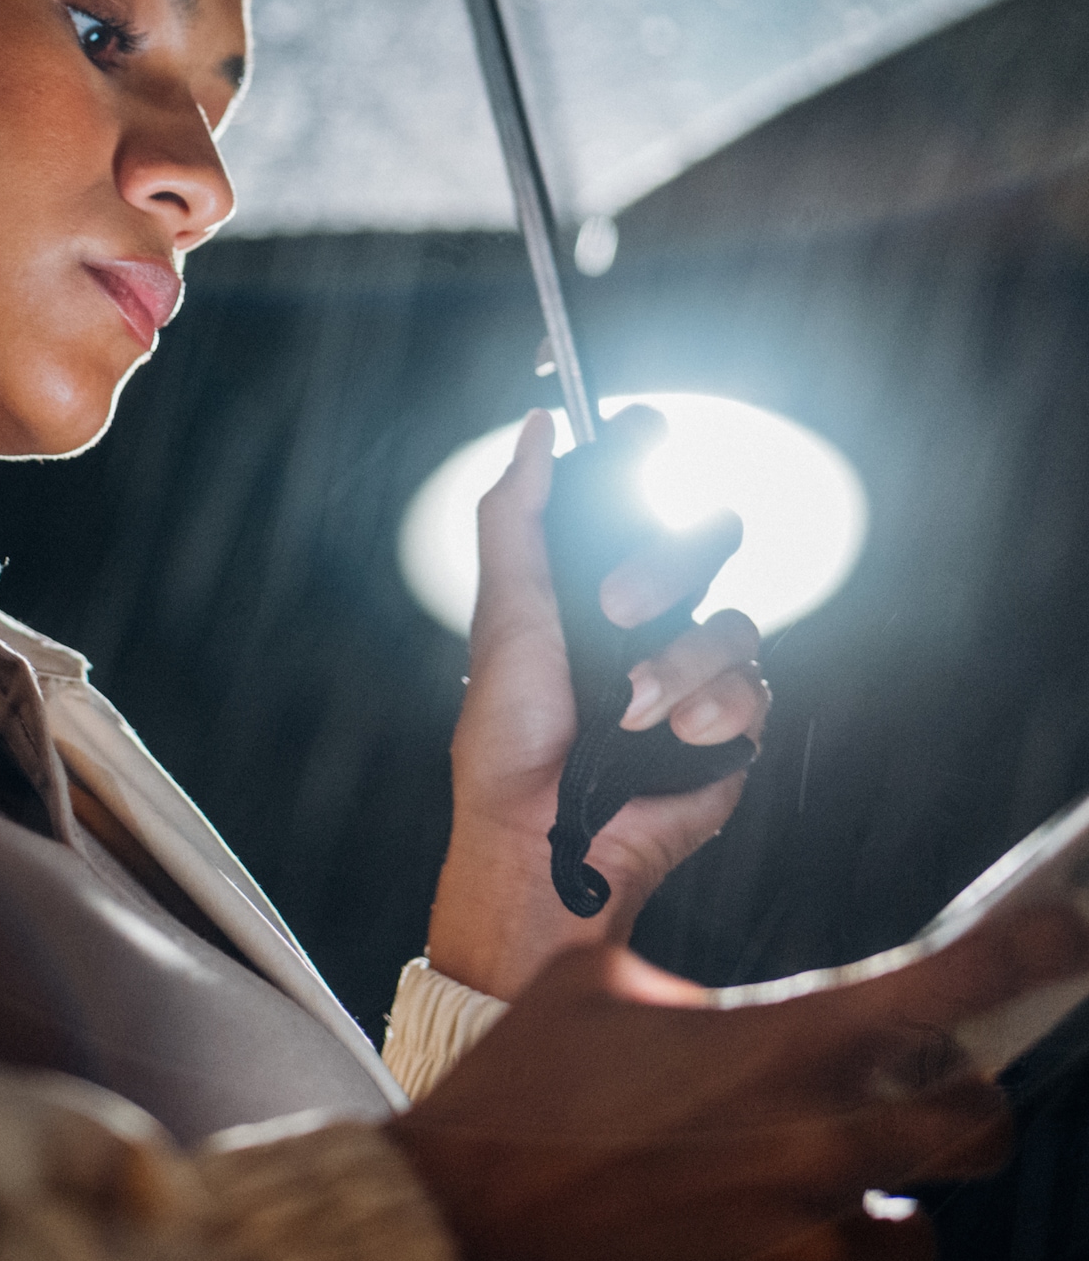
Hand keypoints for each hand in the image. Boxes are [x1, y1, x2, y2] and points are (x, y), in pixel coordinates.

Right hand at [391, 903, 1088, 1260]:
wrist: (463, 1230)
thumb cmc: (520, 1095)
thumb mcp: (595, 986)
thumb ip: (694, 993)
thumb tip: (736, 1017)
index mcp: (784, 1046)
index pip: (946, 988)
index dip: (1024, 950)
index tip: (1061, 928)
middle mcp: (824, 1151)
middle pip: (978, 1129)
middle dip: (951, 1108)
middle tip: (902, 1098)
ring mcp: (810, 1253)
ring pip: (908, 1237)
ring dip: (864, 1207)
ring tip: (772, 1190)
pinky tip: (703, 1241)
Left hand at [428, 408, 770, 999]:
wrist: (545, 833)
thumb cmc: (512, 733)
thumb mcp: (506, 612)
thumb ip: (517, 515)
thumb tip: (537, 427)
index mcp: (596, 584)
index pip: (641, 500)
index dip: (650, 457)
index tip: (645, 427)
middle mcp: (653, 619)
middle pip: (708, 538)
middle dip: (669, 562)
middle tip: (616, 607)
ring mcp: (696, 671)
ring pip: (736, 620)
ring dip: (680, 662)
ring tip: (632, 706)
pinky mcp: (731, 728)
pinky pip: (755, 688)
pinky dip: (711, 710)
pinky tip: (672, 735)